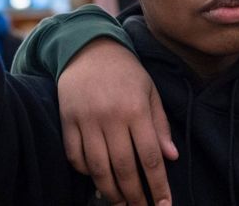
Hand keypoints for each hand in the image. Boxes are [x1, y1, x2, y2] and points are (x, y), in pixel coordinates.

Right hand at [59, 40, 176, 205]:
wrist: (88, 48)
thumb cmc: (125, 71)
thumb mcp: (150, 91)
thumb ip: (160, 125)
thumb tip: (171, 157)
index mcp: (136, 109)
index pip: (150, 157)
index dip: (158, 185)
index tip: (163, 205)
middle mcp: (111, 117)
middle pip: (124, 168)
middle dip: (135, 196)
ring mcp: (87, 120)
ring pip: (98, 168)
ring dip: (110, 192)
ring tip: (121, 203)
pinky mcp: (67, 121)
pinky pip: (75, 156)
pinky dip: (86, 172)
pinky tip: (97, 179)